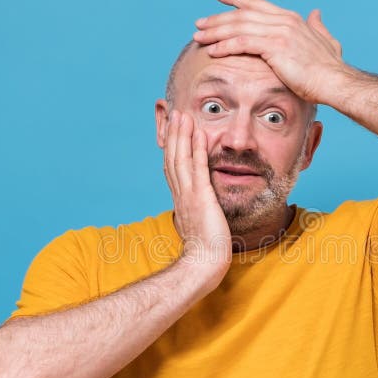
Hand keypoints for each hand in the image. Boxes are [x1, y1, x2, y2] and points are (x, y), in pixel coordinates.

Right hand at [162, 110, 231, 277]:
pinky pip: (198, 168)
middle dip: (173, 135)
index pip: (173, 168)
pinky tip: (199, 134)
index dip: (172, 148)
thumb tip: (205, 208)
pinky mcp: (201, 197)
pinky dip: (197, 150)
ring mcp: (189, 195)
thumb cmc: (206, 251)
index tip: (173, 131)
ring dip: (182, 135)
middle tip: (175, 114)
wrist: (204, 263)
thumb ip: (201, 212)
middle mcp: (181, 194)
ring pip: (181, 159)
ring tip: (183, 116)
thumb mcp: (201, 225)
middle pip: (173, 158)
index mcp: (181, 200)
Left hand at [193, 0, 345, 103]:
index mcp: (290, 18)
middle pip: (242, 14)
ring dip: (216, 32)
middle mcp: (283, 20)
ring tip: (199, 37)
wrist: (335, 81)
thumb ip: (318, 26)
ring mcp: (279, 32)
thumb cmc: (329, 68)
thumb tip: (316, 12)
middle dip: (218, 18)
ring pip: (239, 27)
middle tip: (199, 23)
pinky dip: (225, 46)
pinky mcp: (275, 47)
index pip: (256, 3)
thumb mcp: (326, 41)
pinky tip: (212, 51)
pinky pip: (242, 43)